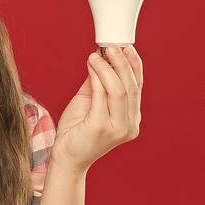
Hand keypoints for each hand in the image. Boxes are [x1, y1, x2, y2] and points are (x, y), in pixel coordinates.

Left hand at [51, 45, 142, 172]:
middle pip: (131, 87)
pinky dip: (98, 78)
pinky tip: (92, 66)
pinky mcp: (102, 128)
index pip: (137, 87)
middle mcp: (130, 125)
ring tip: (98, 54)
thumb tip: (101, 58)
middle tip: (112, 46)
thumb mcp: (90, 102)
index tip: (126, 47)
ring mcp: (118, 128)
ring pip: (119, 90)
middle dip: (122, 63)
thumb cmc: (77, 131)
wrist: (66, 158)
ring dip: (108, 68)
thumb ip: (98, 83)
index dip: (134, 65)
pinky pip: (102, 97)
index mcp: (131, 118)